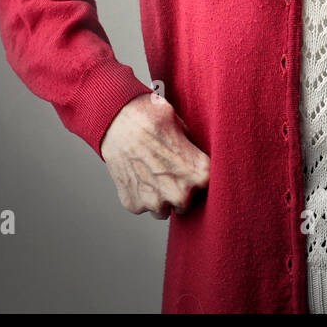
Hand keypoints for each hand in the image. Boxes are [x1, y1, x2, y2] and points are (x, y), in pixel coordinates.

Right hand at [99, 92, 209, 218]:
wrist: (116, 120)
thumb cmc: (152, 117)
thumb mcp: (184, 126)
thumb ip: (193, 149)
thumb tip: (198, 156)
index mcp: (200, 174)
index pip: (210, 187)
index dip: (199, 177)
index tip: (192, 169)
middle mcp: (180, 193)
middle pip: (186, 203)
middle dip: (180, 191)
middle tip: (169, 172)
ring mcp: (155, 202)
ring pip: (163, 209)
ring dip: (159, 197)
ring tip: (151, 172)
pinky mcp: (134, 205)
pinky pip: (142, 206)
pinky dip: (139, 194)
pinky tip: (136, 173)